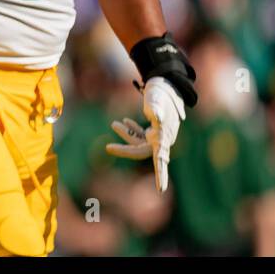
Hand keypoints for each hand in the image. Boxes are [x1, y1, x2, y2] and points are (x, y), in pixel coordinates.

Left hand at [106, 77, 184, 191]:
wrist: (167, 83)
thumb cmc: (161, 93)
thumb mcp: (157, 100)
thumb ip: (156, 109)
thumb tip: (154, 116)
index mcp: (164, 137)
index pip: (161, 160)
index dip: (161, 175)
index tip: (161, 190)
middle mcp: (163, 139)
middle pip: (142, 151)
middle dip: (125, 149)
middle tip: (107, 148)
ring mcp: (159, 134)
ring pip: (140, 142)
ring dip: (126, 135)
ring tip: (114, 124)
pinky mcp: (155, 128)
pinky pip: (142, 135)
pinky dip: (132, 130)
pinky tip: (124, 121)